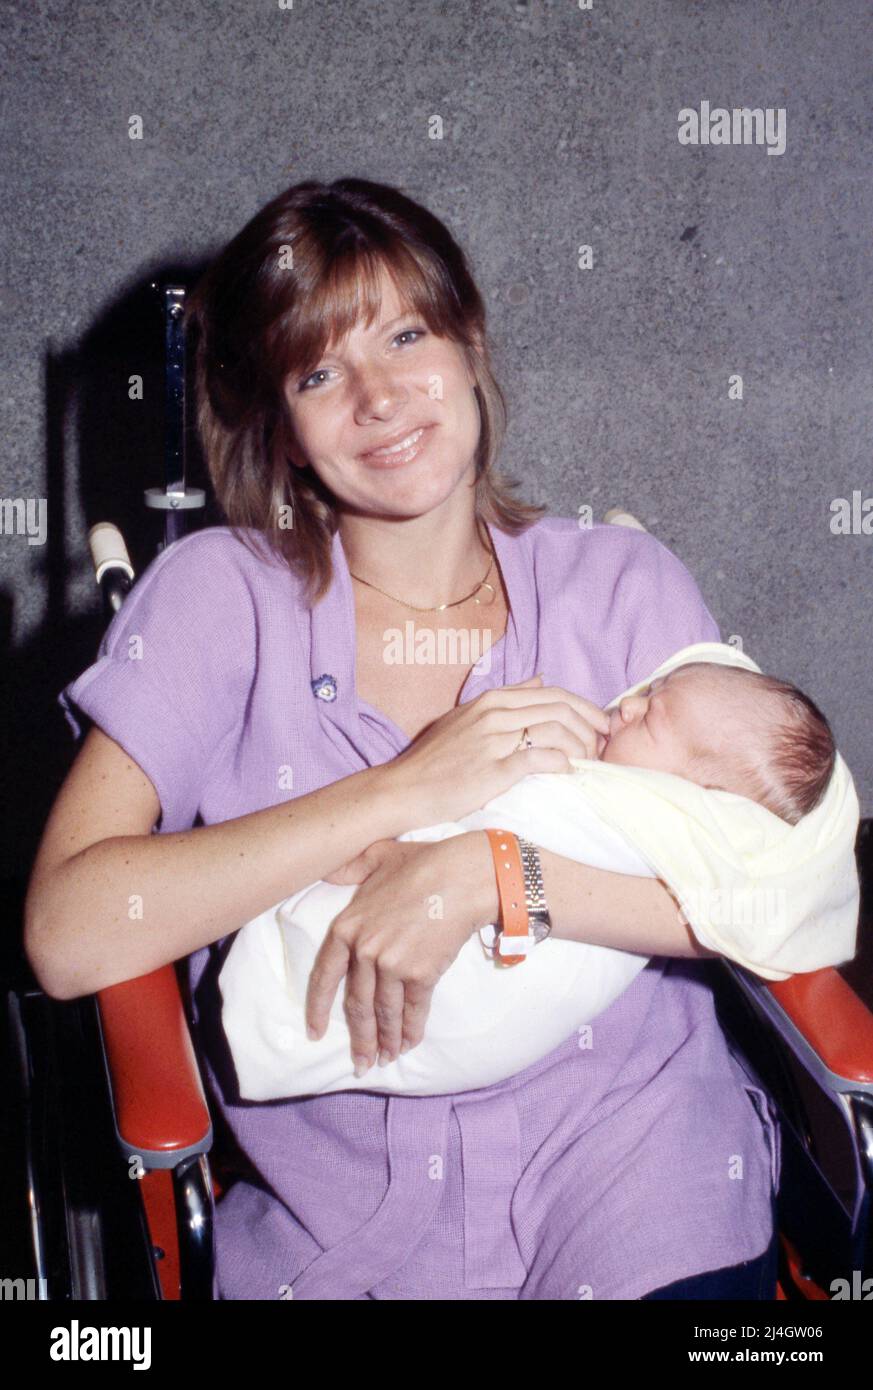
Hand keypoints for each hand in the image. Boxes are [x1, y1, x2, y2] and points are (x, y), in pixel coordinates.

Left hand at [306, 833, 496, 1074]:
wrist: (462, 875)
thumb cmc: (423, 863)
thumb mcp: (376, 856)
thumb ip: (350, 868)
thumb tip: (329, 870)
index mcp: (347, 926)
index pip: (324, 975)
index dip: (319, 1008)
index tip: (315, 1032)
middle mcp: (365, 950)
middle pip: (357, 1004)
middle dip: (359, 1038)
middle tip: (360, 1062)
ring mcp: (392, 964)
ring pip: (384, 1013)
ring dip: (385, 1040)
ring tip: (385, 1059)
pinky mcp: (421, 974)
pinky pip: (413, 1010)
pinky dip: (411, 1030)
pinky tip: (410, 1044)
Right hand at [384, 674, 610, 824]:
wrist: (403, 789)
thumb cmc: (436, 759)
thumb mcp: (467, 717)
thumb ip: (506, 697)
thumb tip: (540, 678)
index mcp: (491, 700)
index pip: (552, 693)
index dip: (584, 708)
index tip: (600, 726)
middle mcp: (494, 713)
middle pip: (560, 708)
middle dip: (590, 726)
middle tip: (602, 747)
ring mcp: (492, 740)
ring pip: (554, 729)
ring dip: (580, 747)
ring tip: (586, 763)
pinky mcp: (492, 770)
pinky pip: (539, 758)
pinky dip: (561, 764)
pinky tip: (567, 774)